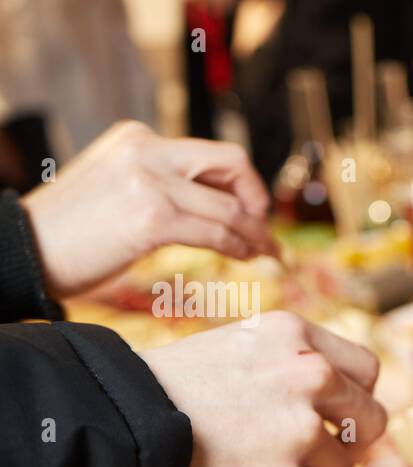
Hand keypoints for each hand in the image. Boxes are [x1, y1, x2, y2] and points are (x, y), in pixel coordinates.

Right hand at [21, 121, 277, 297]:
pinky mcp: (151, 218)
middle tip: (266, 231)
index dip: (244, 184)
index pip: (213, 154)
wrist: (24, 248)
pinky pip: (216, 233)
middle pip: (233, 163)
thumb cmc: (70, 231)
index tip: (255, 212)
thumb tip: (215, 206)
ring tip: (265, 253)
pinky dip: (239, 247)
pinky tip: (245, 258)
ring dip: (256, 234)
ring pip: (230, 206)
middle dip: (259, 200)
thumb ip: (162, 186)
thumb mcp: (119, 189)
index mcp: (139, 139)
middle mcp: (147, 151)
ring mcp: (150, 183)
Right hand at [141, 312, 386, 466]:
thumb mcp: (238, 348)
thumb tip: (353, 395)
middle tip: (316, 452)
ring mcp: (302, 431)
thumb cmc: (172, 391)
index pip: (367, 371)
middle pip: (372, 420)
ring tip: (259, 466)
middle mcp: (310, 375)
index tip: (340, 415)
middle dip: (350, 441)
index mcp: (295, 336)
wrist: (118, 433)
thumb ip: (296, 363)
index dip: (356, 397)